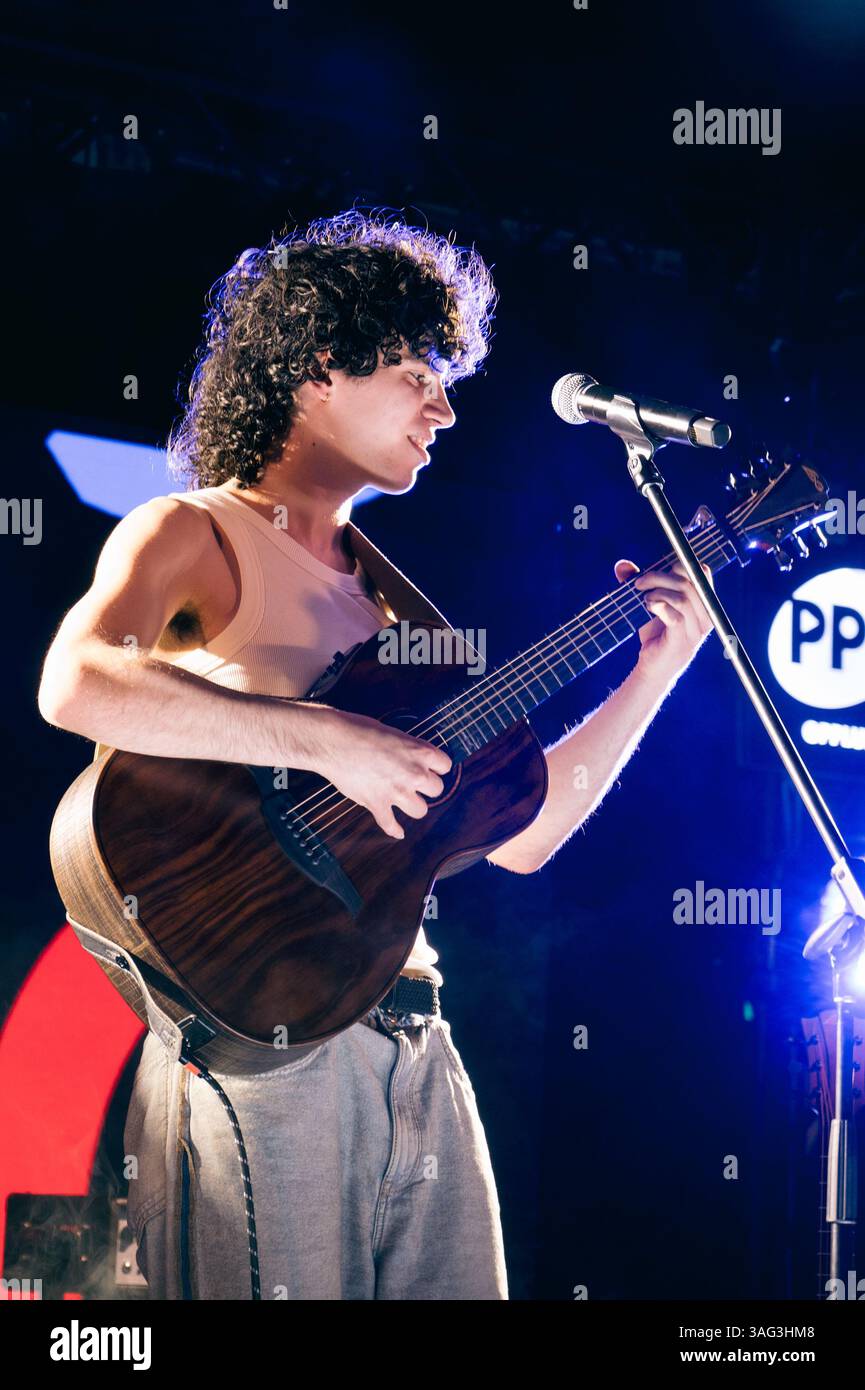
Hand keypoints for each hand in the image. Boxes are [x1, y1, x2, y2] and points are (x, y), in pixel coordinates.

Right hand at [316, 708, 451, 838]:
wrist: (332, 742)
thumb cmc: (359, 730)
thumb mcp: (392, 733)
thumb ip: (406, 750)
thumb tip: (408, 758)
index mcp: (420, 752)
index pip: (445, 765)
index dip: (436, 767)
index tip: (430, 768)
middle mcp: (414, 774)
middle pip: (437, 790)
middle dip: (426, 786)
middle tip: (415, 782)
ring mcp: (397, 792)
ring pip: (420, 810)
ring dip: (413, 805)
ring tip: (405, 800)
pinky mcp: (377, 804)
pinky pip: (391, 825)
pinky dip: (394, 829)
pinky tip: (398, 832)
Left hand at [613, 557, 714, 685]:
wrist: (653, 669)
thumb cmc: (655, 635)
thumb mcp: (651, 605)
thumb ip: (641, 584)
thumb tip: (622, 565)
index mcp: (704, 605)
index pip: (702, 574)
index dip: (682, 564)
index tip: (661, 567)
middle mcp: (706, 617)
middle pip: (689, 583)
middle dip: (660, 577)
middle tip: (639, 583)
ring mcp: (695, 631)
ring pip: (682, 598)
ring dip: (658, 592)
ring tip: (644, 599)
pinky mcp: (681, 642)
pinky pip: (675, 617)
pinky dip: (659, 606)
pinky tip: (648, 606)